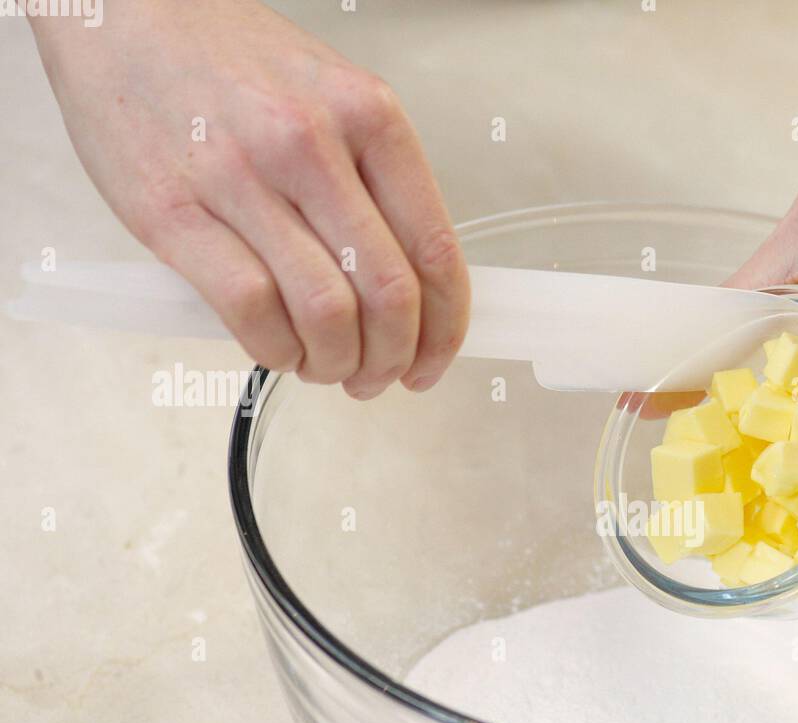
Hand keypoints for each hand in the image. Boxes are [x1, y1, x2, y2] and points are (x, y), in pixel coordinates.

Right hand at [31, 0, 468, 397]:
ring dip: (336, 365)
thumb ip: (374, 183)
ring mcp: (240, 177)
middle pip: (388, 295)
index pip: (435, 251)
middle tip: (377, 377)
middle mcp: (311, 143)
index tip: (433, 361)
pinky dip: (276, 352)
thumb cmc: (228, 60)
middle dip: (392, 359)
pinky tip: (278, 350)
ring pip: (325, 314)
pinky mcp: (173, 213)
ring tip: (326, 367)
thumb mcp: (331, 96)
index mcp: (369, 115)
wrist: (121, 11)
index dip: (444, 329)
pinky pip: (251, 312)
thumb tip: (412, 289)